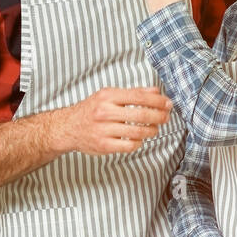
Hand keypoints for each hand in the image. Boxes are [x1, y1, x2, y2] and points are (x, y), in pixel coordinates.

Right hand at [51, 86, 172, 155]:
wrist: (68, 127)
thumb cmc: (90, 110)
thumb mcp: (108, 95)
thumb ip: (133, 93)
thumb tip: (155, 91)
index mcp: (108, 96)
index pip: (139, 96)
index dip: (158, 101)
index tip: (168, 104)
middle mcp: (105, 112)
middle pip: (142, 115)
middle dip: (159, 117)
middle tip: (166, 117)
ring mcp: (104, 130)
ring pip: (138, 132)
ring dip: (152, 131)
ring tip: (154, 129)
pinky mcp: (104, 146)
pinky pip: (130, 146)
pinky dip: (139, 142)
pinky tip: (139, 138)